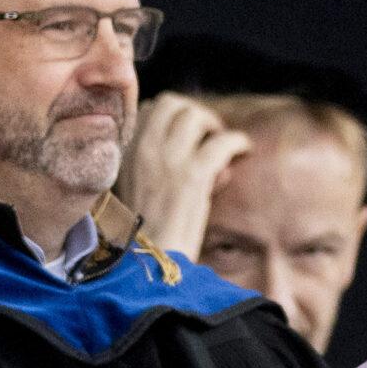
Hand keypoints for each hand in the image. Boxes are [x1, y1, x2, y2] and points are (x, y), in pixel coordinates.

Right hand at [115, 93, 251, 260]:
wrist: (148, 264)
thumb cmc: (146, 231)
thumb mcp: (139, 188)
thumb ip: (161, 162)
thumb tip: (200, 146)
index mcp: (122, 154)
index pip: (146, 109)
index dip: (172, 116)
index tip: (187, 133)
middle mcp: (140, 151)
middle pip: (171, 103)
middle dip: (193, 112)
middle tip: (208, 133)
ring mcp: (166, 161)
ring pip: (195, 115)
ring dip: (214, 125)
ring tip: (223, 144)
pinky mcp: (192, 177)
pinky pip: (222, 141)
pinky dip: (237, 142)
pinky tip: (244, 151)